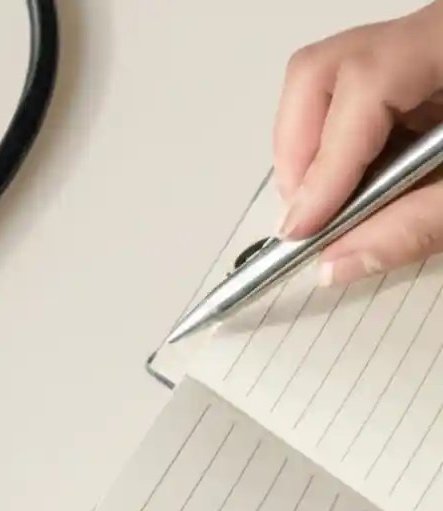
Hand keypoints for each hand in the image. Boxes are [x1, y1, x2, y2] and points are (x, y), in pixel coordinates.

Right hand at [274, 2, 442, 286]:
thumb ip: (415, 227)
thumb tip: (340, 261)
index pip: (363, 90)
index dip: (324, 165)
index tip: (305, 226)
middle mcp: (433, 30)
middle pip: (322, 73)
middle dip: (300, 152)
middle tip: (308, 215)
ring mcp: (422, 45)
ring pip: (324, 81)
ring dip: (312, 150)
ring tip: (331, 204)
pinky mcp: (418, 70)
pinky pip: (350, 98)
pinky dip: (342, 147)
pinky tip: (361, 186)